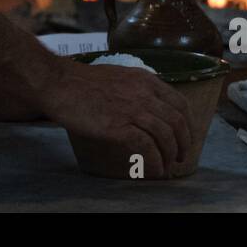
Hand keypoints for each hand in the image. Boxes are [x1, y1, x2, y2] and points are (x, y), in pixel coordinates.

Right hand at [40, 59, 192, 177]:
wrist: (59, 83)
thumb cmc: (82, 82)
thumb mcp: (118, 76)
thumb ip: (136, 89)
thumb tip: (147, 108)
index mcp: (145, 80)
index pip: (179, 103)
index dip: (187, 125)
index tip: (184, 138)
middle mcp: (144, 93)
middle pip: (177, 122)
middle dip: (183, 143)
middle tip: (179, 157)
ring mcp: (132, 109)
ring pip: (165, 136)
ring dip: (170, 155)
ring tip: (166, 167)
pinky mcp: (118, 126)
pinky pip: (146, 147)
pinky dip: (154, 161)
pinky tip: (152, 170)